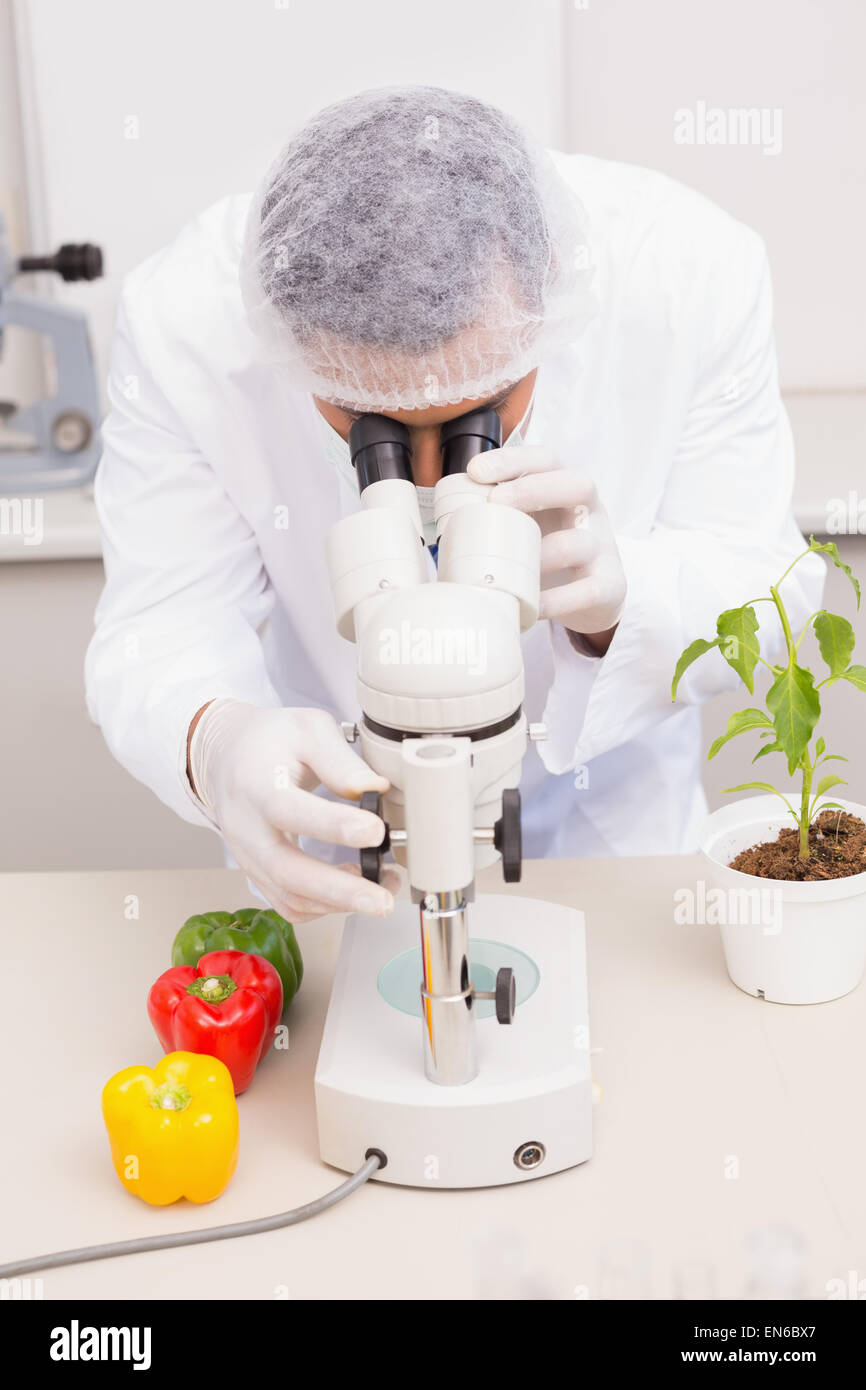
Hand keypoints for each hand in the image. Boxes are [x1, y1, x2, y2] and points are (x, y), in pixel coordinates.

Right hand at [188, 700, 398, 922]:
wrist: (229, 757)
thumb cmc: (272, 741)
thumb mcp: (308, 728)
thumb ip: (340, 760)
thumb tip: (374, 790)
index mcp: (256, 783)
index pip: (288, 809)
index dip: (332, 825)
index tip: (374, 830)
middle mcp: (246, 827)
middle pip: (286, 870)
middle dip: (340, 890)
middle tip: (383, 898)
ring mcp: (248, 856)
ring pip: (289, 896)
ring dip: (340, 902)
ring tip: (382, 891)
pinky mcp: (258, 874)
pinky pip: (289, 903)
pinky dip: (325, 906)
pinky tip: (353, 890)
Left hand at [468, 445, 625, 647]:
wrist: (595, 595)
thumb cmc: (551, 551)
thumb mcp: (530, 524)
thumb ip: (502, 512)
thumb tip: (449, 507)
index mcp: (567, 490)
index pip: (547, 461)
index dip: (513, 461)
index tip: (476, 470)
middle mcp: (590, 512)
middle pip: (578, 484)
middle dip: (535, 489)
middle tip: (495, 502)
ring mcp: (603, 548)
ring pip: (581, 542)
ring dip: (543, 552)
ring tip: (509, 566)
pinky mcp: (609, 585)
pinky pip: (587, 590)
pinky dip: (558, 600)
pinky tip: (531, 605)